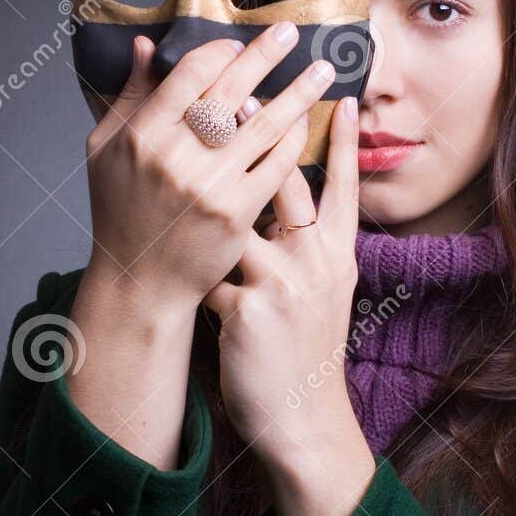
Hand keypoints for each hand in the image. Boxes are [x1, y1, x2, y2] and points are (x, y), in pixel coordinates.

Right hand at [81, 23, 335, 311]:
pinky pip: (275, 165)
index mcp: (142, 135)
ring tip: (322, 69)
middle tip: (291, 31)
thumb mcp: (105, 149)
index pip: (189, 76)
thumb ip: (129, 96)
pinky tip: (306, 121)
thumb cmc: (120, 211)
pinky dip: (292, 140)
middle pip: (230, 91)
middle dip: (265, 56)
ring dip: (297, 93)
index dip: (218, 53)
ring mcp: (209, 186)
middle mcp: (175, 158)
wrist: (140, 280)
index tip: (236, 44)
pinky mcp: (237, 212)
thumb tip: (145, 45)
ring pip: (262, 125)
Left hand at [200, 93, 375, 515]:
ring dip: (211, 199)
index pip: (342, 188)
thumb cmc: (303, 356)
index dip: (341, 143)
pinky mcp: (247, 311)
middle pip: (287, 184)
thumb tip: (287, 210)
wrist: (303, 420)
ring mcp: (281, 285)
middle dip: (263, 138)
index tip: (336, 96)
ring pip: (236, 221)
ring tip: (191, 164)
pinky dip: (191, 271)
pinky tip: (173, 272)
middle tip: (245, 95)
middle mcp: (313, 263)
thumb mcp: (320, 297)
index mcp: (334, 257)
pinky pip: (207, 272)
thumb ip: (306, 251)